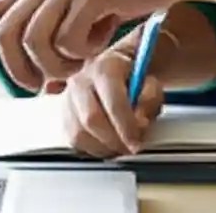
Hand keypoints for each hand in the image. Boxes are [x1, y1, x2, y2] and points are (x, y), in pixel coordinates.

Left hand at [0, 0, 184, 90]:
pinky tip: (101, 39)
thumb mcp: (88, 16)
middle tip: (44, 85)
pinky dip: (82, 52)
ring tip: (80, 62)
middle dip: (20, 70)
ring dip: (55, 66)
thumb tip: (44, 88)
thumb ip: (61, 42)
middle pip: (7, 35)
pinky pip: (68, 40)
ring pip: (34, 42)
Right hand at [62, 24, 165, 157]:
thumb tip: (140, 122)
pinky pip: (74, 141)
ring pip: (79, 134)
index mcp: (104, 67)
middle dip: (113, 140)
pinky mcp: (64, 117)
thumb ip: (150, 100)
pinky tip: (108, 143)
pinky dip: (93, 148)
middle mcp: (81, 81)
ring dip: (103, 147)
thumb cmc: (135, 77)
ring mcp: (68, 99)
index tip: (136, 142)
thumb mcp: (152, 82)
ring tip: (121, 145)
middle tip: (130, 147)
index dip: (125, 125)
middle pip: (91, 119)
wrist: (118, 70)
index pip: (112, 101)